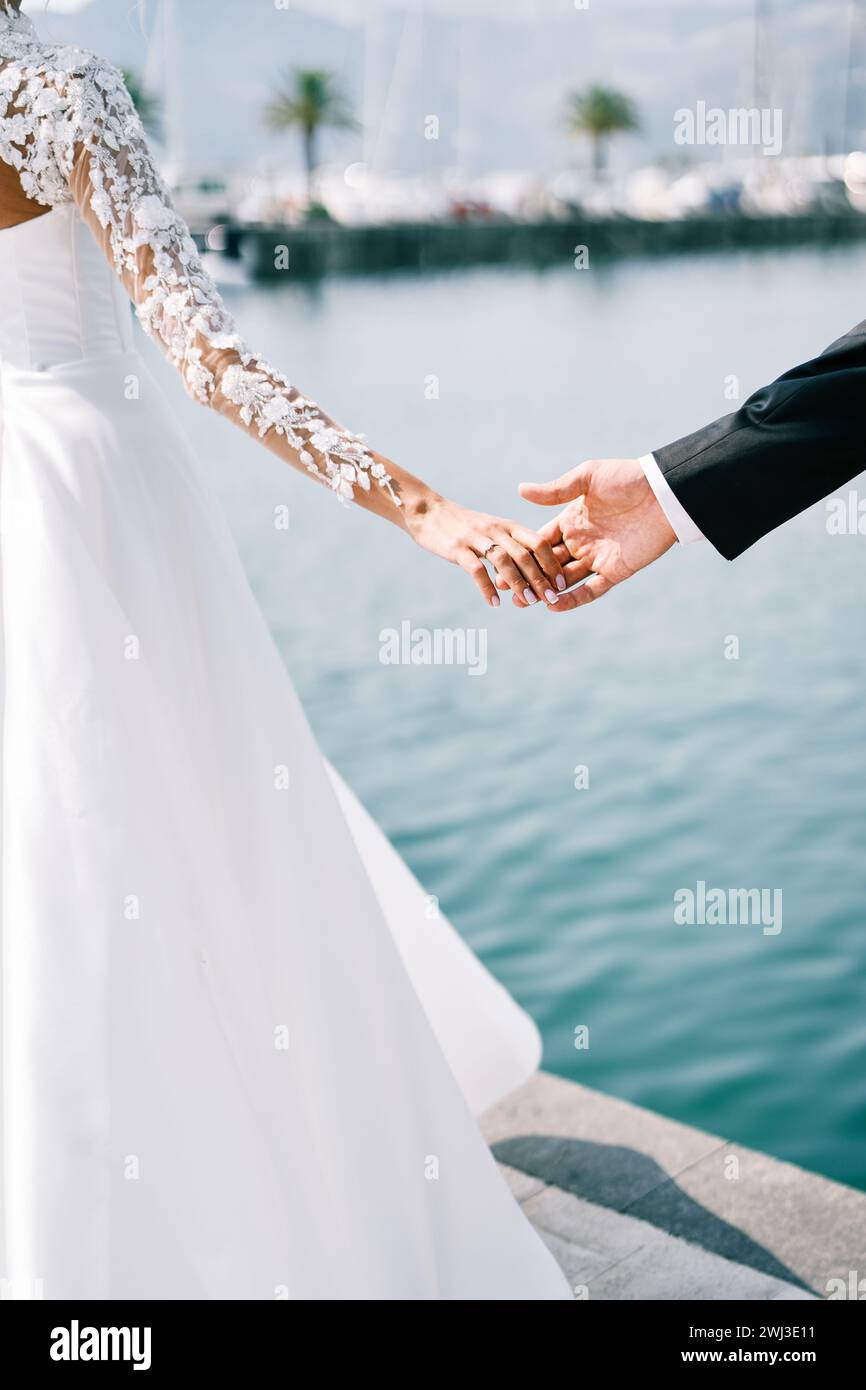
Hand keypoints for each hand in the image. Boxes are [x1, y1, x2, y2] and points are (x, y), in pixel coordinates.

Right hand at [402, 492, 566, 608]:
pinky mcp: (457, 548)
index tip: (561, 584)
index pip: (538, 542)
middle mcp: (495, 530)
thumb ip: (510, 547)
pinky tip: (494, 603)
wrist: (428, 512)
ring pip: (503, 561)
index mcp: (508, 525)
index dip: (552, 563)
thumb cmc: (463, 525)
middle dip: (540, 578)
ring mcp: (476, 538)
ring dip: (518, 583)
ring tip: (528, 602)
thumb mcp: (492, 530)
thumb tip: (532, 572)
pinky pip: (476, 569)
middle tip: (551, 599)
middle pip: (524, 554)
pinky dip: (487, 587)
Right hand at [518, 458, 675, 610]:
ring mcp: (598, 558)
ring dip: (545, 592)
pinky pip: (591, 590)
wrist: (664, 492)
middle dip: (527, 577)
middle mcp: (582, 541)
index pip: (541, 541)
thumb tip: (521, 490)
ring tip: (522, 602)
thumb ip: (555, 491)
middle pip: (548, 565)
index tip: (498, 562)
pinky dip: (573, 599)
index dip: (520, 553)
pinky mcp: (616, 570)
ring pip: (565, 581)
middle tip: (504, 588)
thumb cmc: (628, 478)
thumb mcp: (587, 478)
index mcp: (572, 520)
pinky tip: (554, 606)